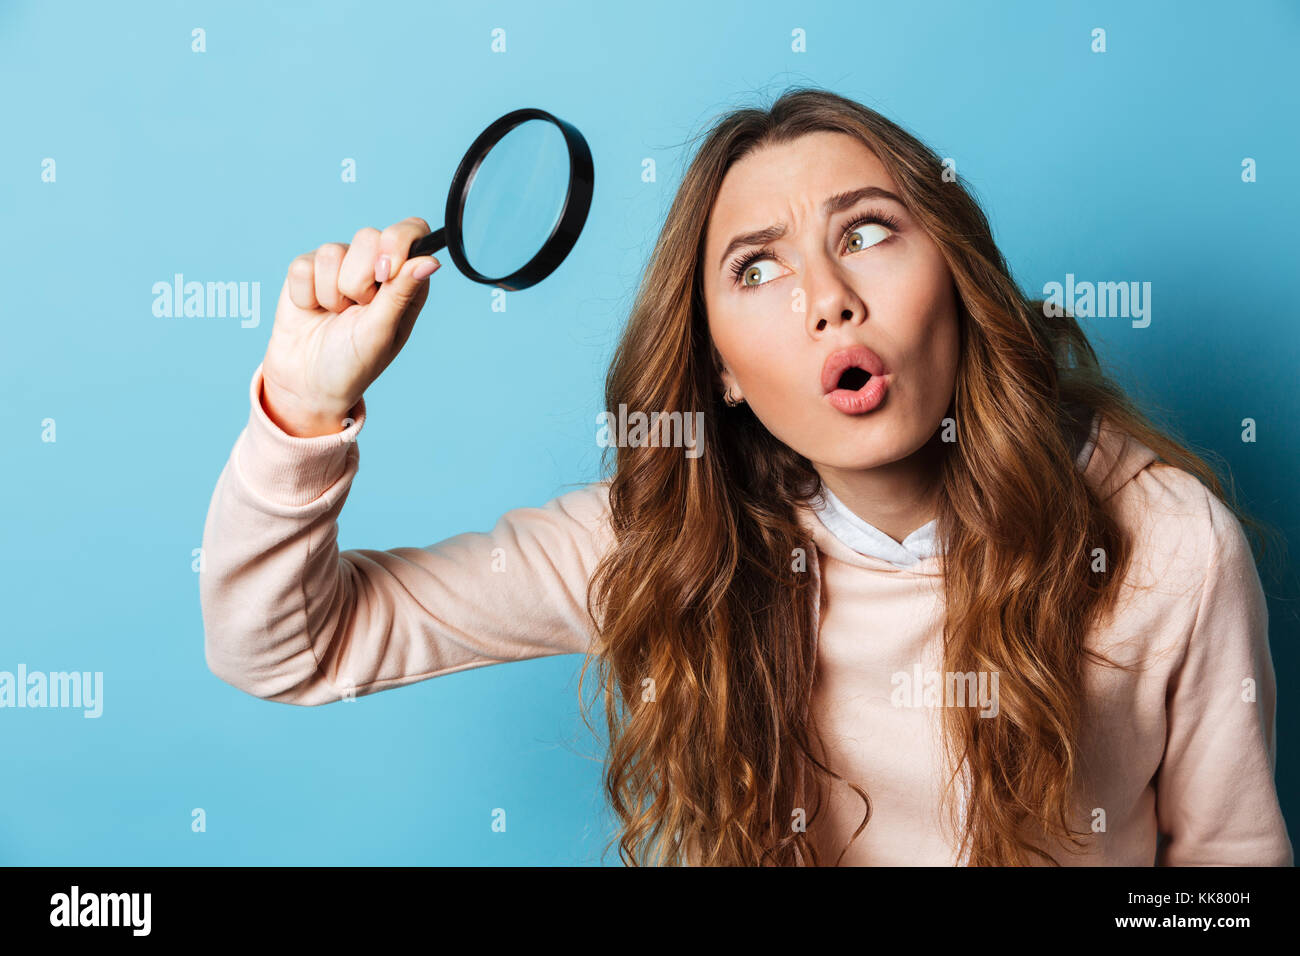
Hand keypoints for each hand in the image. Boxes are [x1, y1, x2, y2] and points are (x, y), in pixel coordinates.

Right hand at [261, 217, 439, 436]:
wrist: (308, 383)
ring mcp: (340, 266)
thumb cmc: (353, 363)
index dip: (398, 241)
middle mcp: (374, 267)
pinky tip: (312, 311)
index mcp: (404, 281)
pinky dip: (307, 295)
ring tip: (335, 316)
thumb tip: (430, 261)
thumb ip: (402, 292)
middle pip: (369, 236)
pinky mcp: (307, 270)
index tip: (384, 272)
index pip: (412, 232)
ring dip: (331, 293)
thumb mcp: (382, 332)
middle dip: (358, 280)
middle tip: (357, 309)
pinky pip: (304, 264)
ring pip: (333, 251)